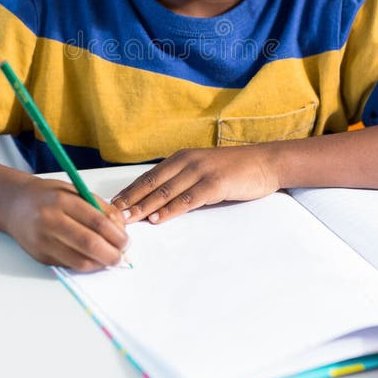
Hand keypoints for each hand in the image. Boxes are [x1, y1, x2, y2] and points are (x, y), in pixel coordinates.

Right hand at [6, 177, 128, 270]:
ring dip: (100, 264)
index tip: (127, 241)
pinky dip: (86, 266)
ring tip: (110, 260)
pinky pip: (68, 265)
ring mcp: (43, 240)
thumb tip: (122, 229)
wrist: (15, 204)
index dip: (117, 235)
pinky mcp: (39, 255)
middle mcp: (50, 220)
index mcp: (63, 200)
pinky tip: (94, 260)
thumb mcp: (75, 191)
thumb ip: (99, 207)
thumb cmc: (49, 196)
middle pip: (89, 243)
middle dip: (112, 253)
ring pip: (79, 260)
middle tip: (122, 255)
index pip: (97, 222)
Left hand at [111, 146, 278, 224]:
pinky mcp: (215, 184)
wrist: (265, 162)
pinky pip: (188, 199)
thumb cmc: (235, 169)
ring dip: (144, 207)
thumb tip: (157, 200)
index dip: (129, 191)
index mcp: (182, 158)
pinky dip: (170, 209)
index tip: (112, 204)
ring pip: (166, 191)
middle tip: (112, 215)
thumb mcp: (203, 169)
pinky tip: (157, 218)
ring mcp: (201, 171)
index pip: (149, 177)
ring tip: (127, 220)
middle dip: (130, 200)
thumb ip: (182, 180)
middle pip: (152, 184)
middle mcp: (187, 161)